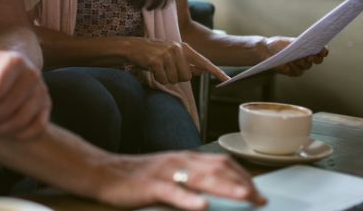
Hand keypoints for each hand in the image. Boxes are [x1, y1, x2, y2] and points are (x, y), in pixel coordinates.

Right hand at [96, 152, 265, 208]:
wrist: (103, 171)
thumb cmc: (137, 177)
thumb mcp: (169, 173)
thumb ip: (192, 178)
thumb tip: (217, 191)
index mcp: (185, 157)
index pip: (222, 162)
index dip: (243, 176)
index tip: (258, 191)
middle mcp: (179, 160)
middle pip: (217, 169)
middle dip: (242, 183)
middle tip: (259, 199)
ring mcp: (165, 172)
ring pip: (200, 178)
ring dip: (225, 188)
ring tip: (244, 197)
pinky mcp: (150, 185)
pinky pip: (172, 192)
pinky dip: (189, 199)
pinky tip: (202, 206)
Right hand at [122, 38, 228, 84]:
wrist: (135, 47)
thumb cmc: (156, 52)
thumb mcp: (174, 54)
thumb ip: (188, 63)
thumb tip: (201, 71)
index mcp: (185, 48)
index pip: (204, 62)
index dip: (216, 72)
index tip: (228, 79)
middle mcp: (178, 50)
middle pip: (187, 77)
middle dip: (177, 77)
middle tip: (167, 68)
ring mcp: (167, 55)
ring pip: (175, 80)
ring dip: (166, 78)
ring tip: (159, 67)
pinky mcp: (156, 62)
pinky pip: (163, 80)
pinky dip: (158, 79)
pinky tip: (153, 69)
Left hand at [267, 37, 328, 76]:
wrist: (265, 51)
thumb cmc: (278, 44)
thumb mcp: (290, 41)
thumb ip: (301, 44)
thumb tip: (311, 46)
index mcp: (308, 47)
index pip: (321, 50)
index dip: (323, 51)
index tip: (321, 51)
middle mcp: (306, 57)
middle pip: (318, 60)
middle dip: (315, 58)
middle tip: (309, 56)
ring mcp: (300, 65)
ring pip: (308, 66)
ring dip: (303, 62)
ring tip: (296, 58)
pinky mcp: (293, 71)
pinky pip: (299, 72)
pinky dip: (295, 67)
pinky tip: (290, 63)